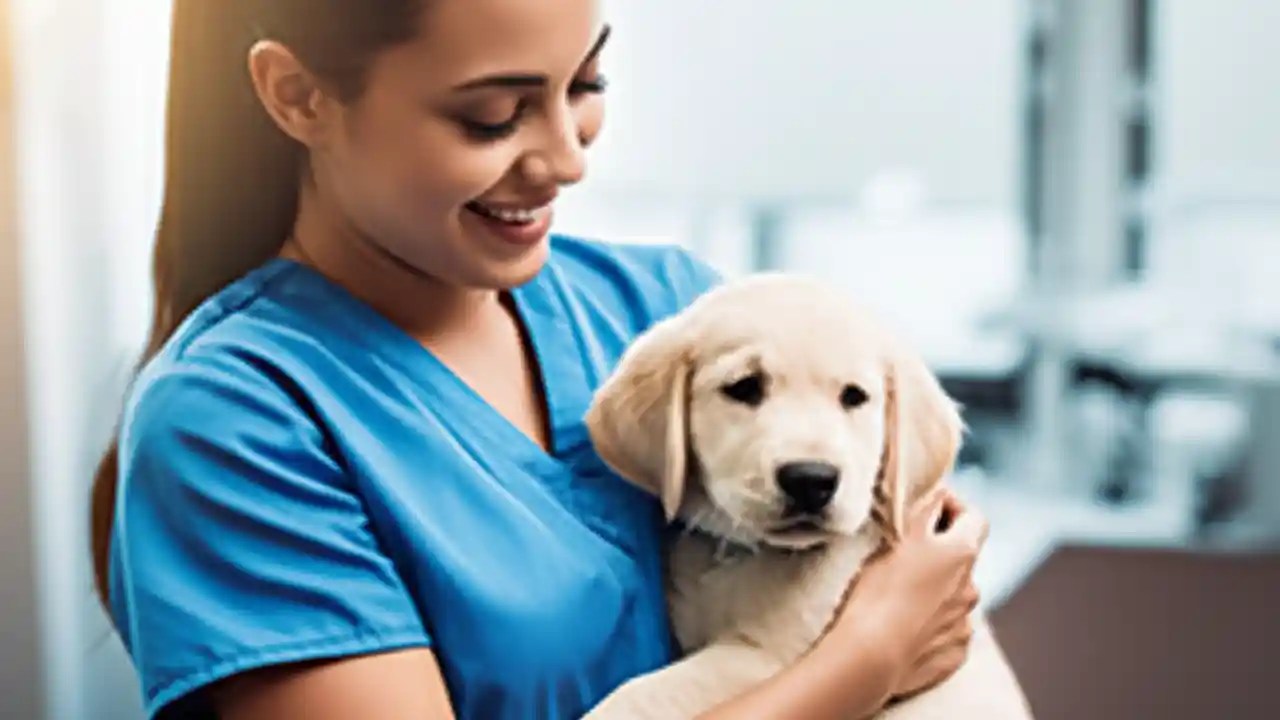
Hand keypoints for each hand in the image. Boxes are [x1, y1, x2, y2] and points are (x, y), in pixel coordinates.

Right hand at [831, 487, 987, 700]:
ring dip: (935, 591)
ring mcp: (964, 624)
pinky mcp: (952, 655)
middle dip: (939, 553)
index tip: (931, 506)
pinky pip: (946, 633)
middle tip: (904, 554)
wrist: (871, 656)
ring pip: (954, 598)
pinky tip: (903, 627)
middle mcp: (972, 588)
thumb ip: (924, 510)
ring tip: (899, 596)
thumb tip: (940, 493)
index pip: (975, 518)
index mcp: (961, 554)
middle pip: (962, 560)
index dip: (955, 507)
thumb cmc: (881, 591)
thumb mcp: (899, 538)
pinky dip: (930, 626)